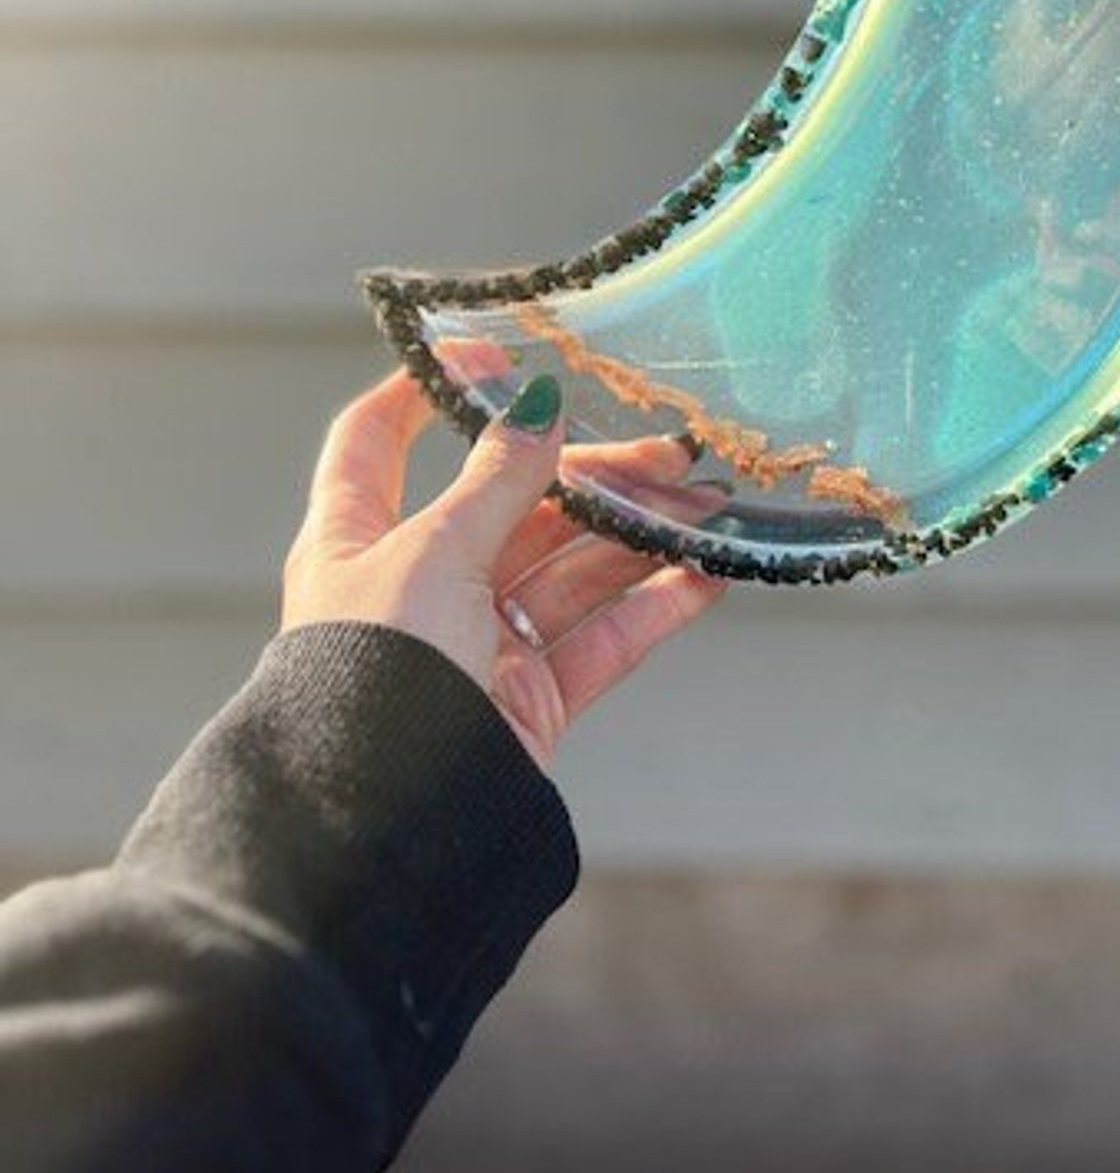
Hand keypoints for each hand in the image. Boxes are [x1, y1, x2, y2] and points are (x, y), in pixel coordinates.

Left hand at [279, 364, 728, 770]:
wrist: (385, 821)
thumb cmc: (376, 673)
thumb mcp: (432, 552)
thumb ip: (496, 480)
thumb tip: (537, 404)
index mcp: (357, 540)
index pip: (378, 442)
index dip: (429, 393)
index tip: (492, 351)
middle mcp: (415, 588)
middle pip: (511, 506)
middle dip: (592, 475)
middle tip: (670, 450)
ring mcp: (475, 646)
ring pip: (568, 570)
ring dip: (640, 534)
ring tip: (709, 503)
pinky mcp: (528, 702)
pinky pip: (599, 639)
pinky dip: (654, 606)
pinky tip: (707, 574)